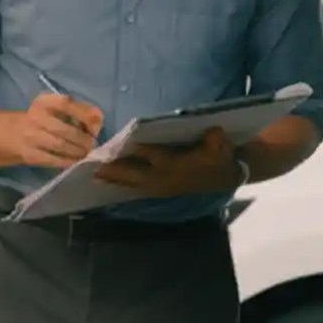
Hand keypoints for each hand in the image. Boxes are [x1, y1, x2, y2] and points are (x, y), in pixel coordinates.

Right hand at [11, 92, 103, 168]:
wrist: (10, 134)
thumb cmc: (41, 119)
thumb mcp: (55, 108)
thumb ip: (78, 110)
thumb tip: (98, 120)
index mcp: (44, 101)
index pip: (66, 104)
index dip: (85, 115)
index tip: (95, 125)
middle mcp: (36, 117)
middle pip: (66, 130)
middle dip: (85, 140)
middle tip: (92, 144)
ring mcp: (31, 137)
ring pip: (61, 146)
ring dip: (78, 152)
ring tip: (86, 153)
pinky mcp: (30, 155)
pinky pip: (54, 160)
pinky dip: (69, 161)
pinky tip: (76, 161)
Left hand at [95, 127, 239, 197]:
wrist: (226, 175)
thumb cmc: (219, 156)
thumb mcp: (221, 145)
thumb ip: (216, 139)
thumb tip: (214, 132)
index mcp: (178, 164)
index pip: (156, 155)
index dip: (141, 151)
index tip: (124, 145)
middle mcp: (166, 177)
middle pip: (138, 173)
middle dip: (118, 170)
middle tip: (97, 168)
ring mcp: (163, 186)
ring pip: (135, 183)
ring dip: (116, 180)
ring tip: (97, 177)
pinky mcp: (162, 191)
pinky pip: (139, 189)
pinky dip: (125, 186)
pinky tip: (112, 183)